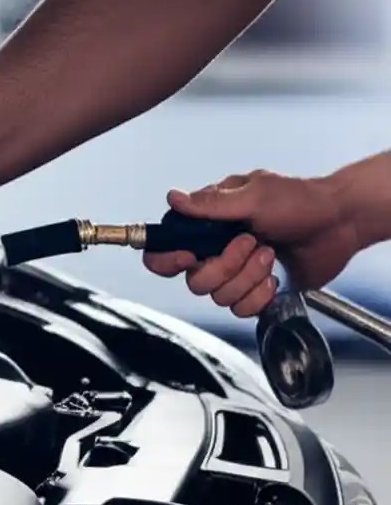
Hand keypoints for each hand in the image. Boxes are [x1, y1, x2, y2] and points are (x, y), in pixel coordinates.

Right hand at [143, 169, 361, 316]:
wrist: (340, 223)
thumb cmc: (300, 201)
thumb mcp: (254, 195)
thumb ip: (211, 204)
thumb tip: (172, 198)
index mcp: (206, 225)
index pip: (163, 250)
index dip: (167, 260)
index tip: (190, 257)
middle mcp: (214, 251)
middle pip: (193, 280)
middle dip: (225, 266)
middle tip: (251, 242)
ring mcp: (234, 273)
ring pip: (218, 297)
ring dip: (248, 277)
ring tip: (270, 253)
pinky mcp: (254, 292)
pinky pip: (240, 309)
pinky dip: (259, 296)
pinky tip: (274, 277)